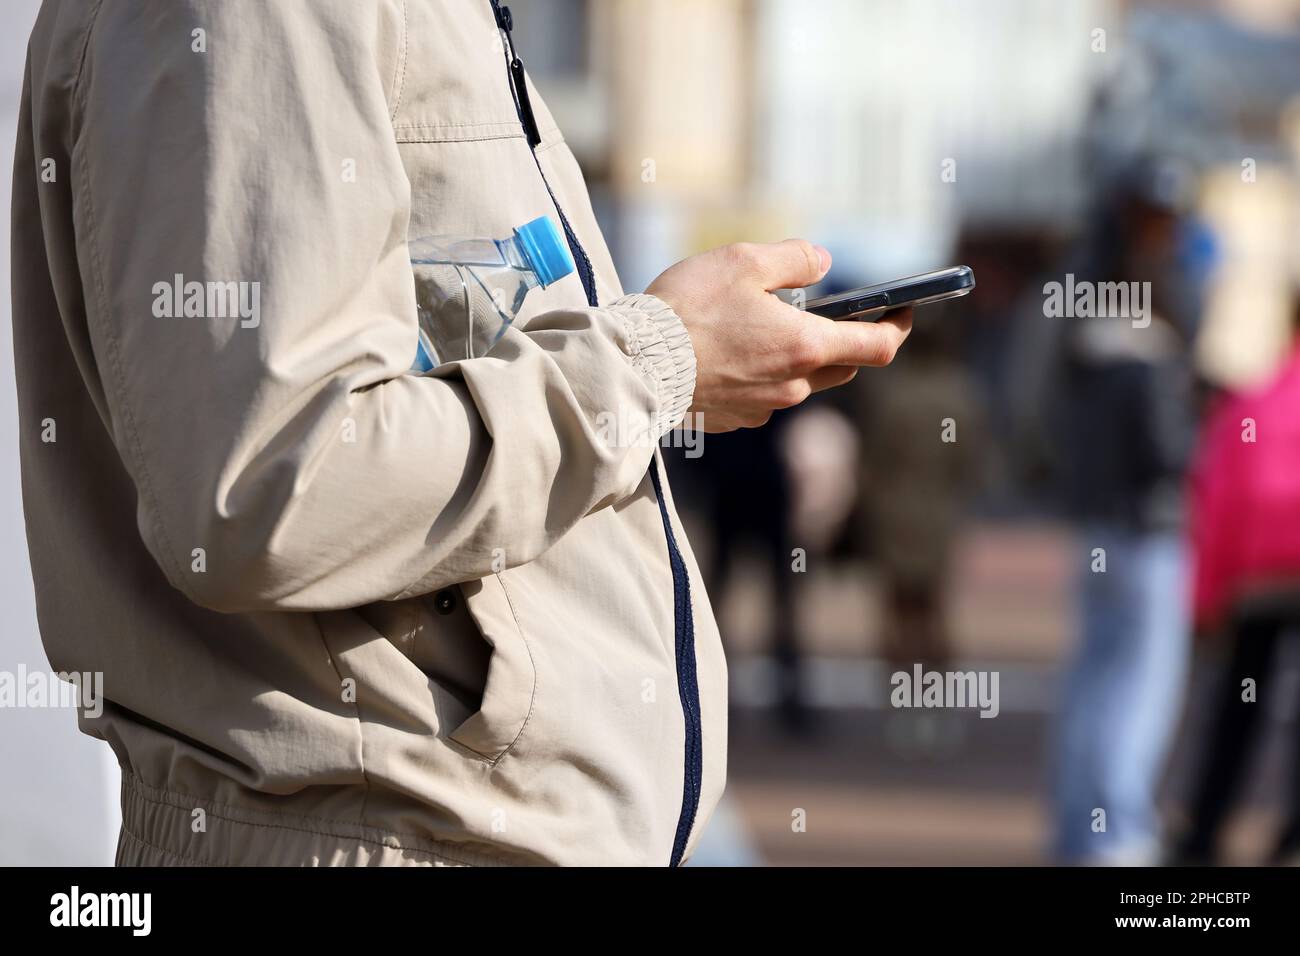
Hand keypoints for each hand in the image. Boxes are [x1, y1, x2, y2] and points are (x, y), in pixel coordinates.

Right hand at [646, 240, 911, 431]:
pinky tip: (728, 351)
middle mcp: (793, 386)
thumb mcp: (743, 261)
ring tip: (758, 324)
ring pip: (800, 382)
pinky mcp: (735, 420)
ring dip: (795, 356)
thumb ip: (794, 259)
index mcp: (806, 346)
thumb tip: (822, 263)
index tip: (904, 309)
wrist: (635, 365)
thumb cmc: (687, 310)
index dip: (898, 326)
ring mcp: (763, 408)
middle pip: (841, 366)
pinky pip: (764, 396)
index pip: (878, 345)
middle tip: (824, 309)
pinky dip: (761, 373)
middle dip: (844, 340)